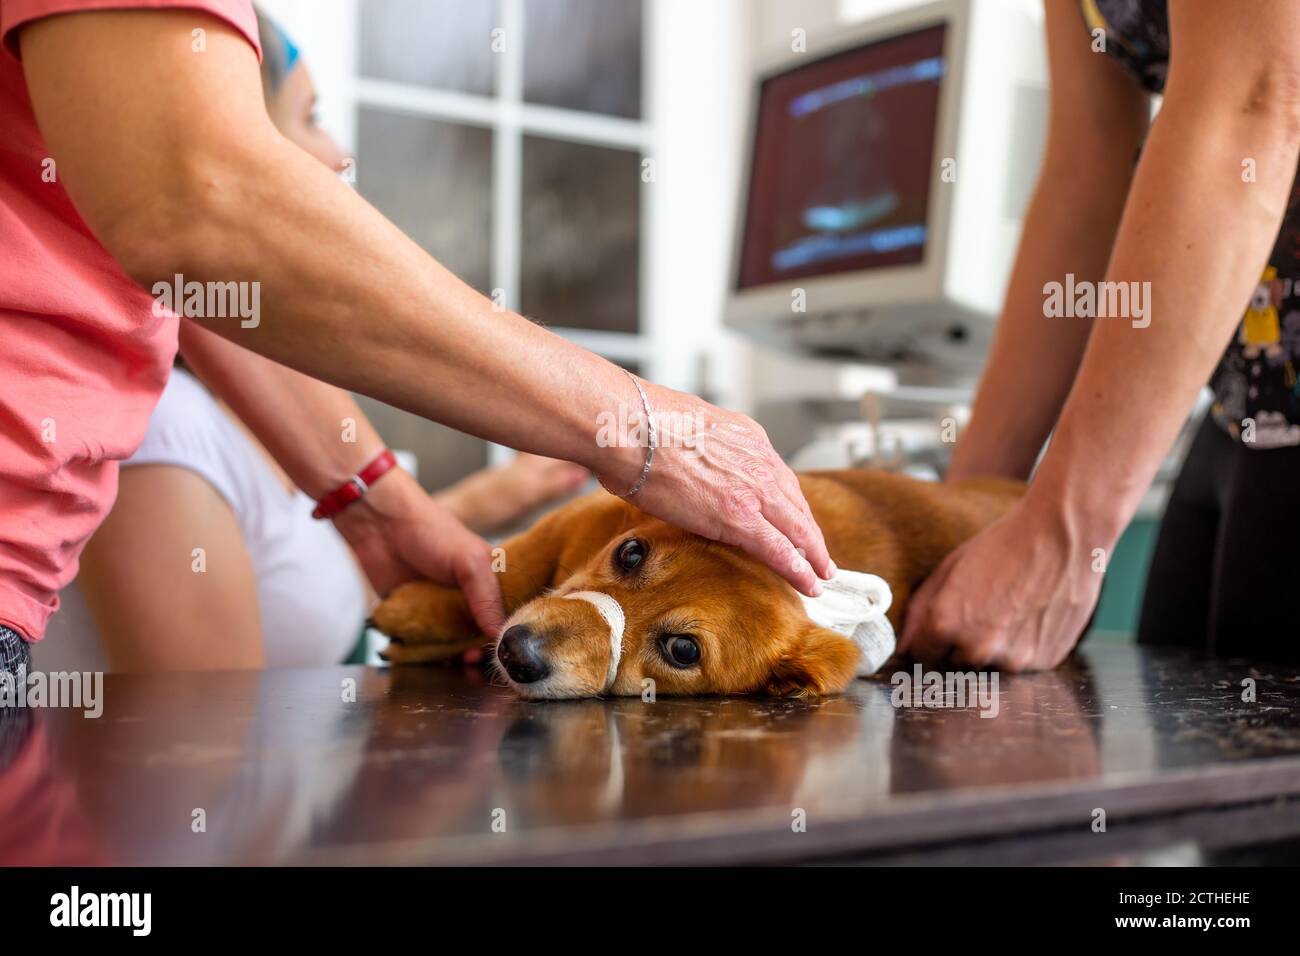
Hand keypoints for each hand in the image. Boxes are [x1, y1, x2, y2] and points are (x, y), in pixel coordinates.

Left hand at [332, 469, 505, 645]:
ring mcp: (439, 612)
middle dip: (479, 652)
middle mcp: (467, 600)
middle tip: (473, 662)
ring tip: (455, 666)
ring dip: (454, 659)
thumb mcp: (470, 562)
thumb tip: (499, 636)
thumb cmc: (432, 532)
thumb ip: (487, 598)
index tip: (503, 652)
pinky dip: (427, 657)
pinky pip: (425, 646)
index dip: (506, 635)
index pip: (506, 616)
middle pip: (479, 636)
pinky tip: (431, 662)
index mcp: (489, 583)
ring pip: (453, 646)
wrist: (380, 527)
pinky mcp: (413, 620)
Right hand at [597, 380, 833, 596]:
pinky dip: (798, 570)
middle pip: (797, 505)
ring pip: (798, 529)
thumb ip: (700, 448)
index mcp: (747, 437)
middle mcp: (759, 461)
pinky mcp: (740, 517)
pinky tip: (808, 583)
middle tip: (821, 555)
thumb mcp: (687, 426)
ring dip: (813, 555)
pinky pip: (779, 549)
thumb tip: (688, 461)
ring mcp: (754, 489)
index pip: (779, 478)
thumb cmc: (640, 424)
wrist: (631, 428)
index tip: (796, 520)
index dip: (791, 505)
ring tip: (821, 575)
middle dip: (811, 533)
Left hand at [898, 498, 1102, 670]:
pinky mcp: (1044, 660)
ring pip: (990, 665)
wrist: (1062, 536)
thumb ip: (919, 611)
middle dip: (959, 645)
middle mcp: (978, 648)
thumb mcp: (948, 569)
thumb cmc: (1001, 546)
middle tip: (981, 610)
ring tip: (1009, 609)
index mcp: (946, 624)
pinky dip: (1023, 645)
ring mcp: (1014, 659)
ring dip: (993, 647)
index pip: (920, 656)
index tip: (940, 625)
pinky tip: (1032, 615)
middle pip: (955, 664)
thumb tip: (903, 647)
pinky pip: (1022, 662)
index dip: (928, 640)